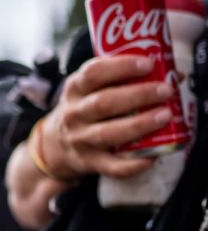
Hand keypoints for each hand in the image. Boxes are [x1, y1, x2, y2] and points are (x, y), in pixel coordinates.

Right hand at [39, 56, 173, 179]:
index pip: (93, 73)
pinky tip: (153, 156)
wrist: (57, 144)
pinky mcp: (89, 162)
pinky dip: (134, 164)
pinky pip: (113, 167)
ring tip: (165, 115)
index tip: (148, 63)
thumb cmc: (86, 109)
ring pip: (108, 133)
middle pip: (103, 102)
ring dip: (139, 124)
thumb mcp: (92, 88)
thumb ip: (124, 78)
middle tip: (165, 90)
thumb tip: (173, 74)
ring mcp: (80, 140)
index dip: (121, 67)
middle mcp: (74, 114)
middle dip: (138, 95)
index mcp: (75, 89)